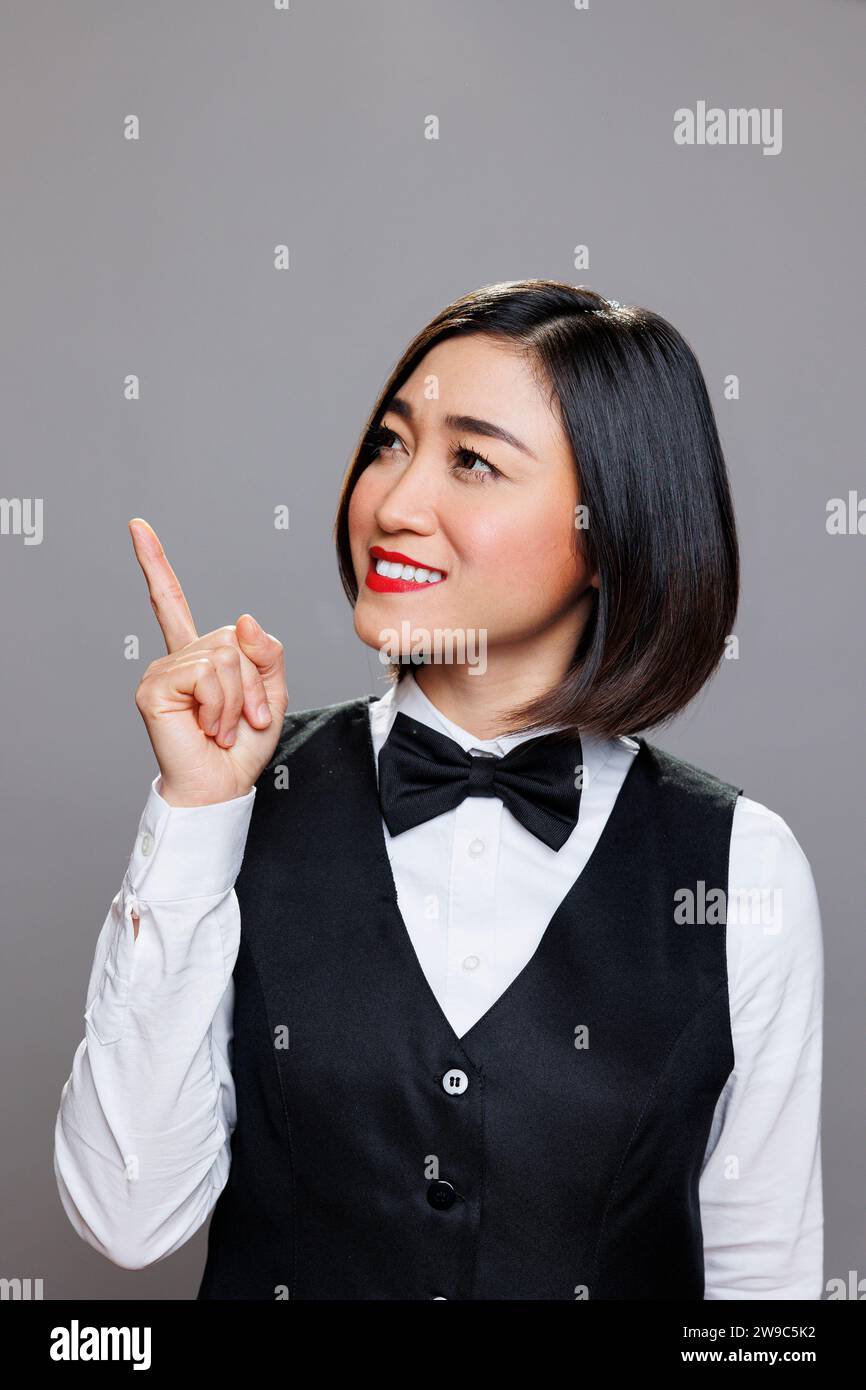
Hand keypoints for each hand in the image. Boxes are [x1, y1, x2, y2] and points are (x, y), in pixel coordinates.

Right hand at [129, 517, 287, 805]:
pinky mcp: (154, 688)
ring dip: (239, 698)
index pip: (173, 602)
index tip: (138, 528)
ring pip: (223, 657)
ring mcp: (161, 672)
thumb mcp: (271, 694)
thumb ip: (266, 653)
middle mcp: (175, 659)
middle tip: (245, 718)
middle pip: (230, 638)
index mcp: (198, 656)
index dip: (155, 564)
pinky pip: (207, 674)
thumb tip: (242, 619)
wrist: (222, 786)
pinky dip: (221, 703)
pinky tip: (208, 727)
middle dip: (253, 681)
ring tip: (224, 727)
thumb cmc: (241, 747)